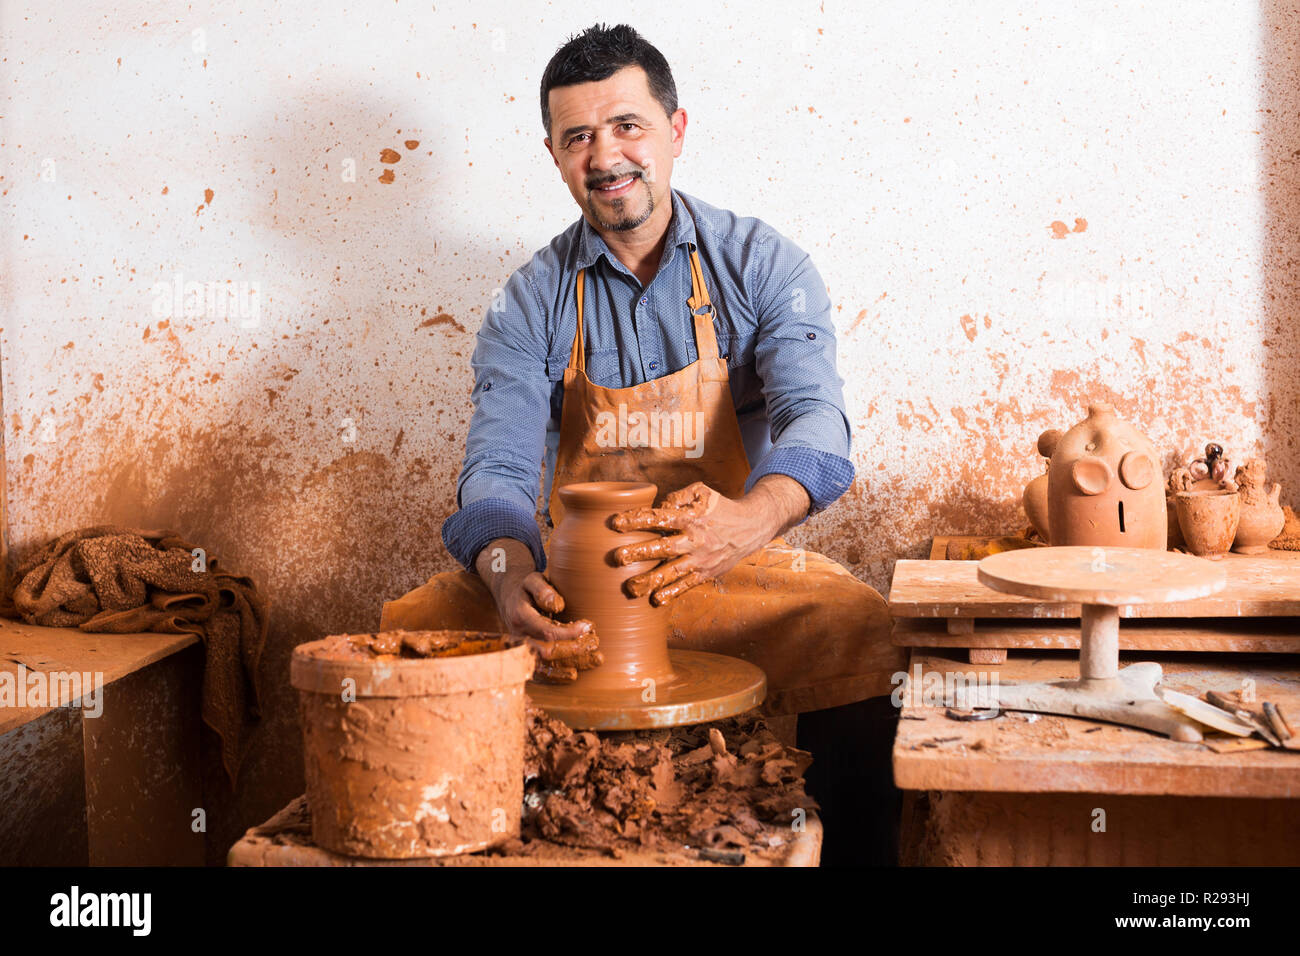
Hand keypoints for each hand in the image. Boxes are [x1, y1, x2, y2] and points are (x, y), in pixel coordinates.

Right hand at [475, 538, 601, 682]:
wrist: (507, 597)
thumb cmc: (525, 587)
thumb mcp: (532, 580)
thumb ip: (543, 590)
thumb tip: (558, 606)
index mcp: (520, 617)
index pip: (546, 632)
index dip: (569, 633)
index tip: (588, 626)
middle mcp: (518, 637)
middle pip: (547, 652)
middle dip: (574, 650)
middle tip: (595, 643)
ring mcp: (520, 649)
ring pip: (545, 665)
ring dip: (572, 665)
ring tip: (596, 660)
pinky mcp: (524, 656)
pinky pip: (539, 672)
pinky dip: (557, 675)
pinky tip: (575, 673)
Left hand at [608, 477, 808, 605]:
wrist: (750, 528)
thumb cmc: (719, 508)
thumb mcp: (702, 493)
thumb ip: (679, 496)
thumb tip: (659, 506)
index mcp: (691, 518)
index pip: (660, 518)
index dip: (637, 520)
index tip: (615, 523)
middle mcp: (695, 540)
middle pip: (664, 547)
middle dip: (640, 553)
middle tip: (617, 558)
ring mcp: (700, 559)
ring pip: (673, 571)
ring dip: (651, 580)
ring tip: (631, 588)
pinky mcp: (706, 573)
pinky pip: (687, 585)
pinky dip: (673, 593)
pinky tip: (656, 600)